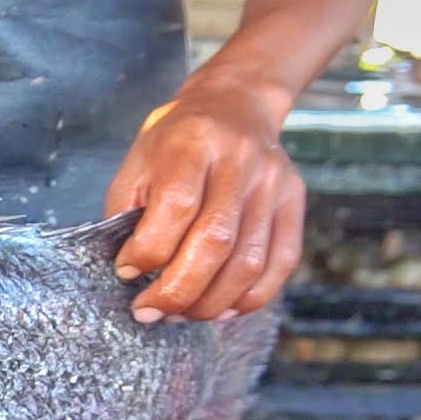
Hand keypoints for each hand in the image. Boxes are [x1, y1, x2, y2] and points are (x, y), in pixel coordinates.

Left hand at [105, 82, 304, 322]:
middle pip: (215, 242)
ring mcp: (272, 184)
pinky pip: (279, 264)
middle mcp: (239, 162)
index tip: (126, 270)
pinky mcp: (293, 202)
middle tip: (150, 310)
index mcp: (192, 144)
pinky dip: (249, 298)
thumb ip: (127, 211)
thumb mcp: (138, 161)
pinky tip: (219, 309)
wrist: (234, 104)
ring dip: (210, 303)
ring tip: (179, 314)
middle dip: (177, 290)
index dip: (148, 250)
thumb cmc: (175, 140)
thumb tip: (130, 269)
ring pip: (248, 262)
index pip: (176, 207)